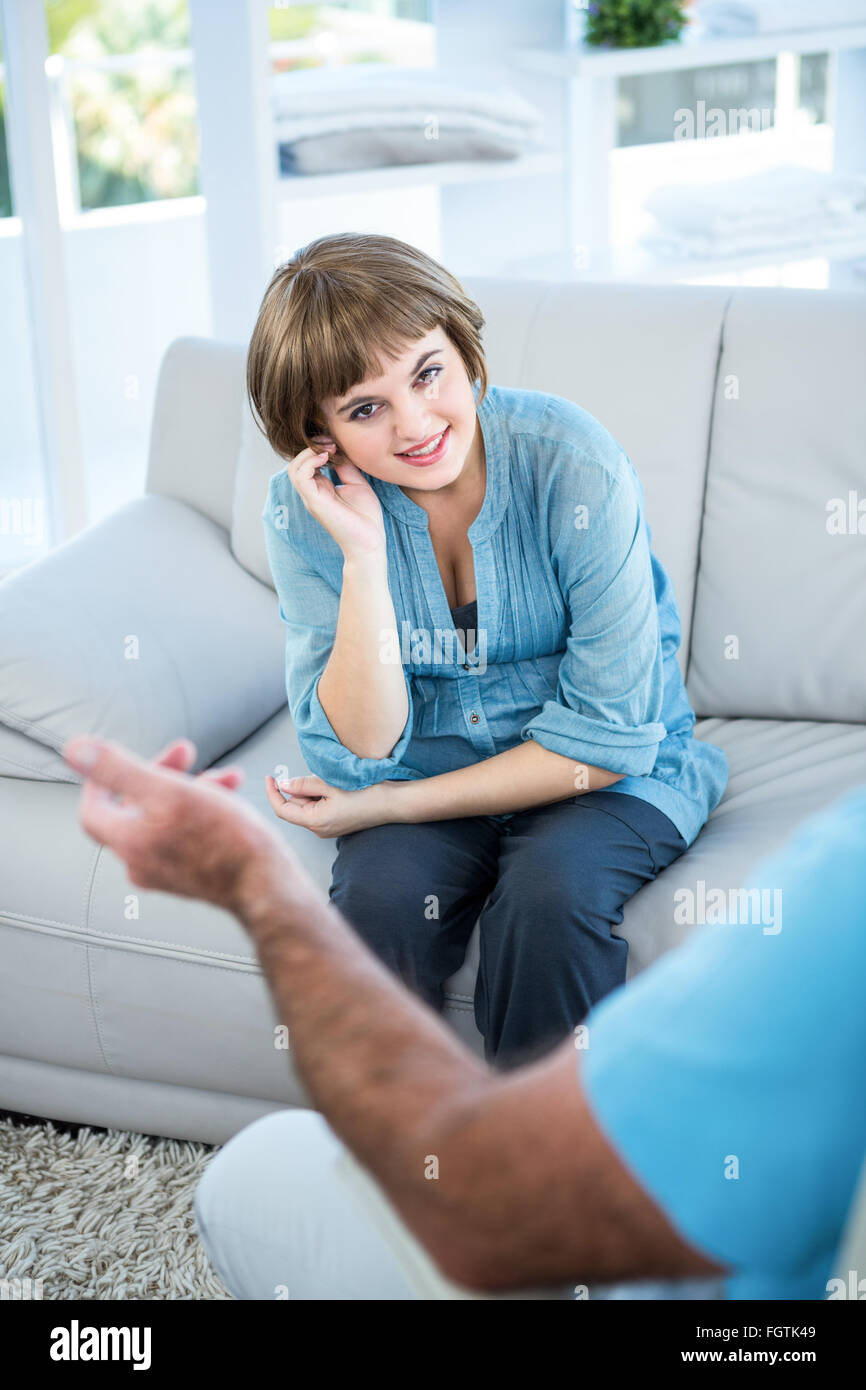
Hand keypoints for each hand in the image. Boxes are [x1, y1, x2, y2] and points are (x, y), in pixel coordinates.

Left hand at [62, 734, 303, 913]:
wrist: (266, 885)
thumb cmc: (225, 840)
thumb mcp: (169, 791)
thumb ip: (118, 769)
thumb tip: (74, 749)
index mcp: (128, 841)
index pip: (94, 808)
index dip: (101, 779)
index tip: (120, 759)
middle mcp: (140, 861)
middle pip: (135, 808)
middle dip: (160, 773)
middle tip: (185, 752)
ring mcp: (165, 870)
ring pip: (167, 817)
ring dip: (190, 787)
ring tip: (222, 775)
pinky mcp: (191, 874)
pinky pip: (187, 833)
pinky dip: (203, 809)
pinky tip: (229, 797)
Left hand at [265, 772, 394, 837]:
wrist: (391, 804)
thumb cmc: (364, 793)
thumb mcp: (330, 784)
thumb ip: (303, 784)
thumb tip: (282, 784)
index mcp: (315, 821)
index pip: (282, 809)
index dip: (272, 792)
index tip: (269, 776)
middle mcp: (318, 829)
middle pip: (294, 807)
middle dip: (298, 788)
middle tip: (315, 774)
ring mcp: (326, 828)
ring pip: (306, 806)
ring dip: (310, 791)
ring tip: (331, 782)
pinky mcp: (334, 824)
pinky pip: (317, 808)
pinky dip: (319, 795)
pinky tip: (335, 788)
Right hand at [289, 439, 385, 557]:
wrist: (370, 542)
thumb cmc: (366, 518)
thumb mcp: (357, 483)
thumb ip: (345, 466)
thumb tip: (338, 448)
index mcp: (321, 489)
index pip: (308, 462)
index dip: (318, 447)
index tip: (335, 440)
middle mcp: (312, 493)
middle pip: (297, 463)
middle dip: (312, 446)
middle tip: (331, 441)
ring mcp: (311, 498)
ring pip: (294, 468)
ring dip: (309, 452)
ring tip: (329, 448)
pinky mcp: (314, 502)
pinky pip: (300, 477)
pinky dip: (310, 462)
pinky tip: (326, 457)